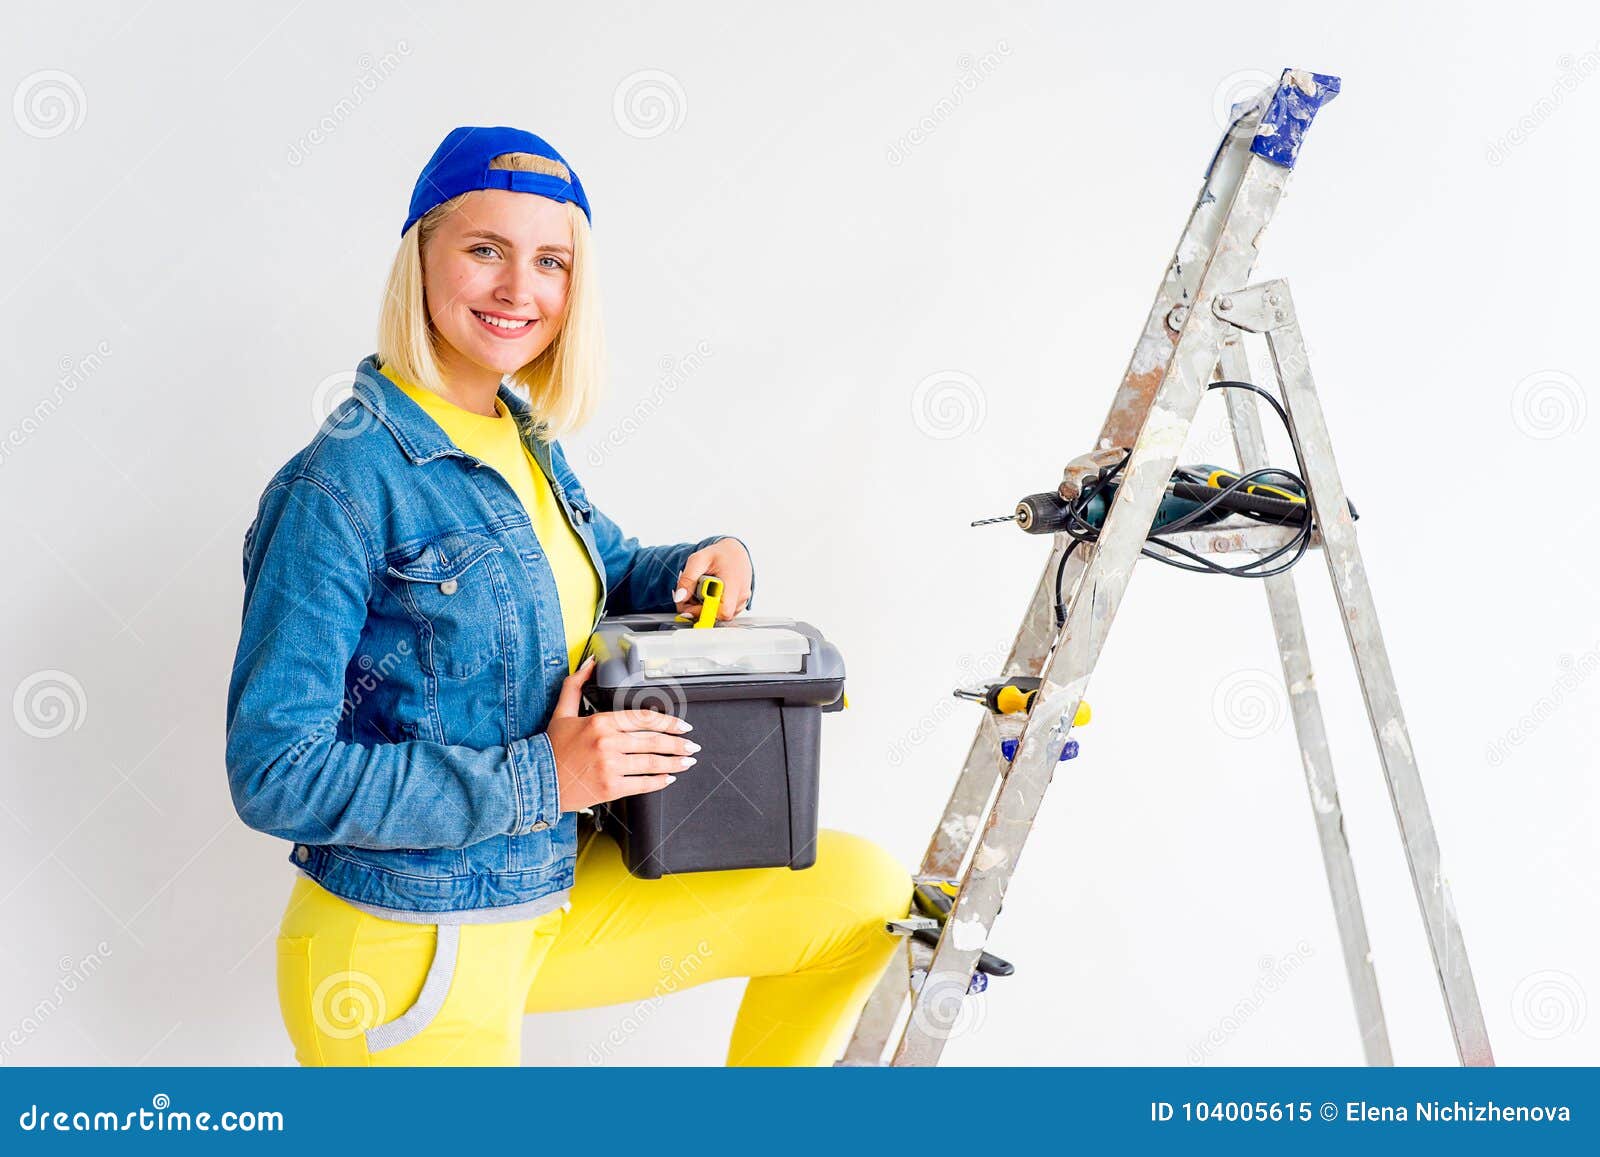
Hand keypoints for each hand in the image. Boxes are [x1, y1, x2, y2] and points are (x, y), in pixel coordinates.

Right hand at [546, 657, 698, 811]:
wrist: (534, 780)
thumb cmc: (550, 748)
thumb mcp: (562, 711)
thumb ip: (576, 684)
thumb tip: (590, 663)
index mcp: (600, 722)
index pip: (644, 719)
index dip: (668, 722)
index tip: (682, 726)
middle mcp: (608, 743)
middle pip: (653, 741)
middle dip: (677, 744)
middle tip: (691, 745)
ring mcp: (610, 766)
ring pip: (651, 763)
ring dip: (674, 762)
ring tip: (686, 761)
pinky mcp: (609, 788)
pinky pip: (641, 784)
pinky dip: (658, 782)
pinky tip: (668, 778)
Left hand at [673, 538, 752, 621]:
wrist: (735, 552)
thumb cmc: (720, 554)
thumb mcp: (698, 559)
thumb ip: (687, 578)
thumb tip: (680, 598)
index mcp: (733, 583)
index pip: (723, 611)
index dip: (705, 612)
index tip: (691, 604)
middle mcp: (741, 595)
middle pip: (717, 615)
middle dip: (698, 608)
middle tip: (691, 593)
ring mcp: (741, 602)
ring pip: (718, 616)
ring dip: (704, 607)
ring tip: (701, 590)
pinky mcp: (739, 606)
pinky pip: (721, 613)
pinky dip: (711, 607)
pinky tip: (709, 594)